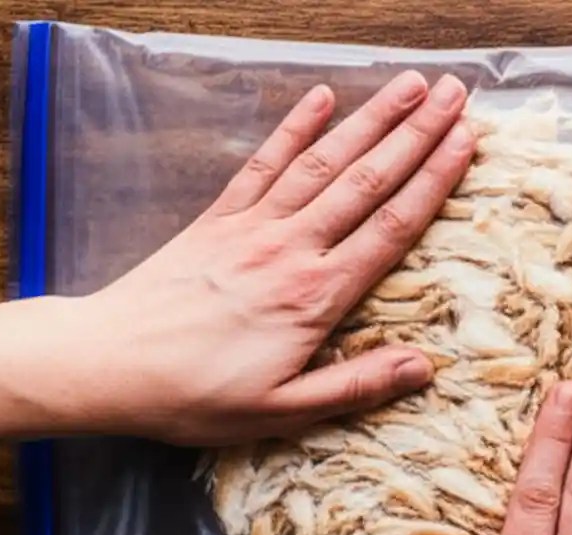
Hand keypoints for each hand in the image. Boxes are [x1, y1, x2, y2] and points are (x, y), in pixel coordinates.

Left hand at [0, 71, 474, 444]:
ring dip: (371, 119)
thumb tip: (424, 367)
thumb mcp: (282, 412)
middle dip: (417, 133)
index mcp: (316, 296)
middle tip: (456, 93)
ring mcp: (253, 226)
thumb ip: (356, 387)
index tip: (466, 142)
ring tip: (411, 85)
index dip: (433, 180)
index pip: (390, 227)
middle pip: (367, 180)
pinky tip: (321, 97)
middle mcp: (291, 248)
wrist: (105, 364)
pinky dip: (293, 127)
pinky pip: (264, 164)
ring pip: (324, 162)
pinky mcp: (219, 219)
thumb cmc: (194, 397)